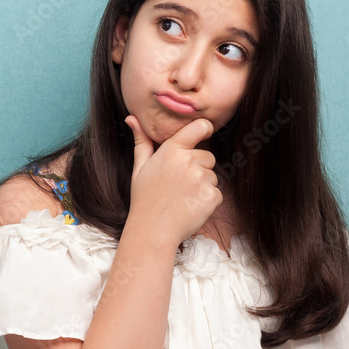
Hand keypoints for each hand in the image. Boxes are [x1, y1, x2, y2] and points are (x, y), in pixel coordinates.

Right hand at [124, 115, 221, 246]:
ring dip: (202, 185)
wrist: (152, 231)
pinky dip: (207, 201)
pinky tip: (190, 207)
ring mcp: (202, 179)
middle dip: (198, 168)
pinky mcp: (212, 196)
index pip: (200, 127)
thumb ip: (141, 141)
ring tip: (182, 197)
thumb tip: (131, 118)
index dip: (205, 128)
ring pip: (212, 176)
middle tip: (179, 185)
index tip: (204, 133)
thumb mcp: (139, 168)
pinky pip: (216, 193)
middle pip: (207, 156)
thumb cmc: (144, 199)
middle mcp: (189, 161)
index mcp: (171, 150)